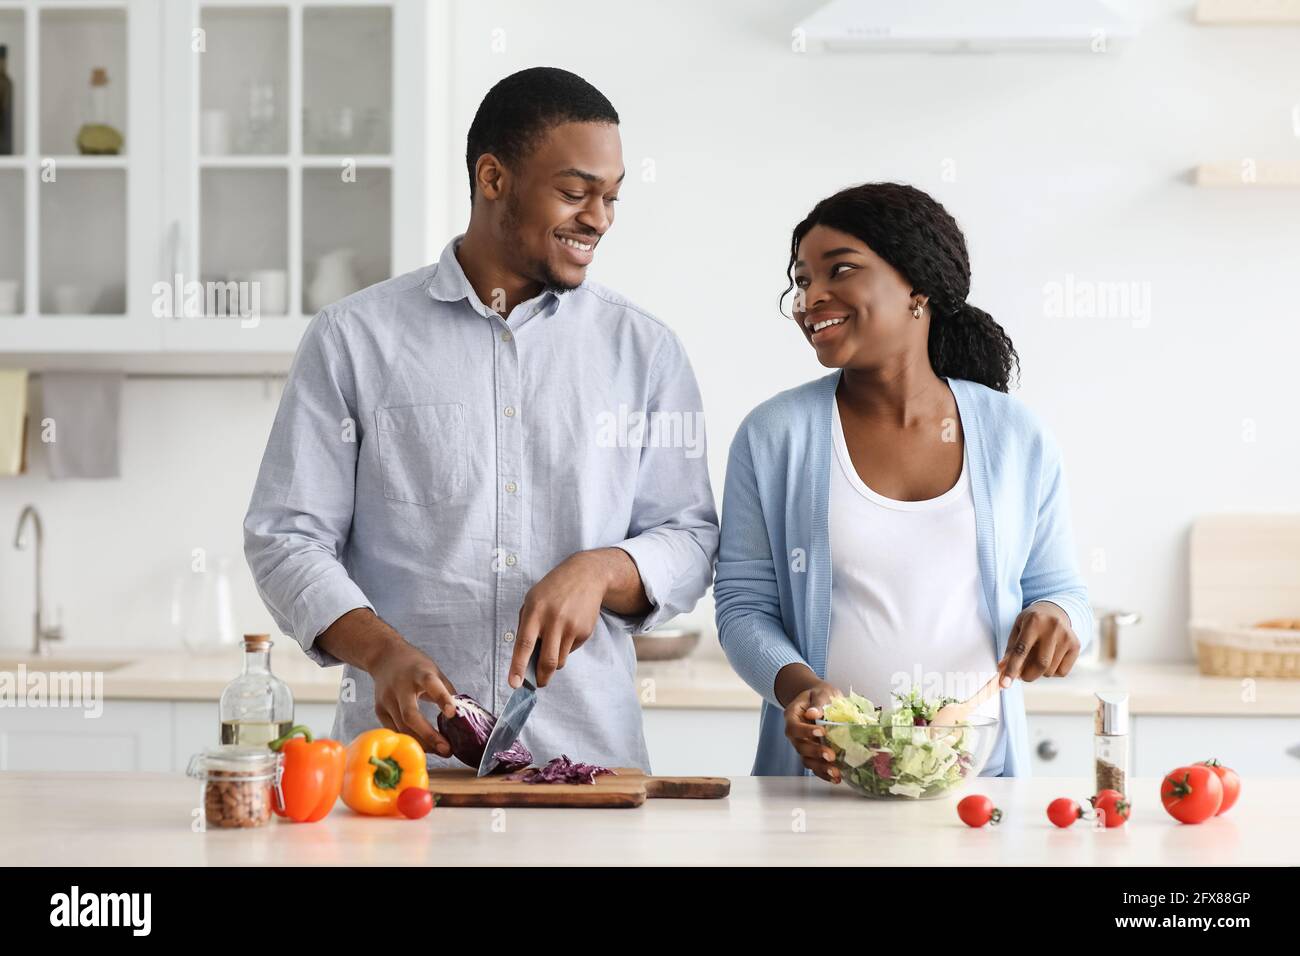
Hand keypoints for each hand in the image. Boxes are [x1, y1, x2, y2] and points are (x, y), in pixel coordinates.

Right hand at [367, 639, 458, 757]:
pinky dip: (411, 740)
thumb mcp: (434, 671)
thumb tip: (463, 716)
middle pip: (410, 715)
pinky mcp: (379, 710)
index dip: (442, 699)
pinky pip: (395, 731)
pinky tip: (424, 746)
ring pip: (402, 728)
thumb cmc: (414, 665)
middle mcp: (400, 686)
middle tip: (447, 749)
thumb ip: (447, 691)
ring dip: (422, 743)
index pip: (431, 684)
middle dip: (429, 735)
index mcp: (419, 673)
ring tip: (441, 751)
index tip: (452, 713)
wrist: (385, 656)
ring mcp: (387, 699)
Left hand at [511, 551, 611, 687]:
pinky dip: (566, 648)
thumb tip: (524, 657)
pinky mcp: (585, 631)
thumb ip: (526, 625)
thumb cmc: (553, 589)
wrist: (586, 575)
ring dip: (554, 661)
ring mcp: (571, 626)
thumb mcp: (532, 600)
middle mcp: (554, 620)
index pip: (524, 644)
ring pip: (560, 660)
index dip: (518, 666)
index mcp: (535, 611)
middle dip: (541, 678)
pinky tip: (567, 629)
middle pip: (547, 661)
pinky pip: (571, 651)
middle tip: (538, 683)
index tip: (514, 684)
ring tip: (554, 642)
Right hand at [784, 681, 844, 782]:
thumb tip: (813, 713)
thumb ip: (818, 703)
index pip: (794, 727)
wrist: (821, 700)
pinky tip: (836, 778)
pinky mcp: (812, 753)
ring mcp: (802, 744)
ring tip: (836, 772)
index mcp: (792, 716)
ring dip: (820, 768)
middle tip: (831, 755)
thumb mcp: (821, 693)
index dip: (805, 731)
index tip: (821, 731)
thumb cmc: (820, 695)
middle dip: (815, 752)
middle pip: (799, 746)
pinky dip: (824, 774)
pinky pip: (815, 766)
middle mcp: (794, 733)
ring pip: (806, 760)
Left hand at [999, 601, 1079, 683]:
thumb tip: (1002, 671)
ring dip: (1039, 673)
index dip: (1012, 668)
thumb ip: (1010, 650)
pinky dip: (1052, 672)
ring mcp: (1067, 637)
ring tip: (1037, 659)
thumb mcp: (1017, 629)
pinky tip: (1050, 659)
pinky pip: (1062, 672)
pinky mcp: (1076, 645)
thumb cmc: (1031, 623)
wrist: (1054, 612)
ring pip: (1050, 671)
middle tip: (1021, 675)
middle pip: (1040, 664)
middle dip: (1027, 675)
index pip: (1021, 649)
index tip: (1004, 684)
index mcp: (1034, 621)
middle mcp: (1053, 627)